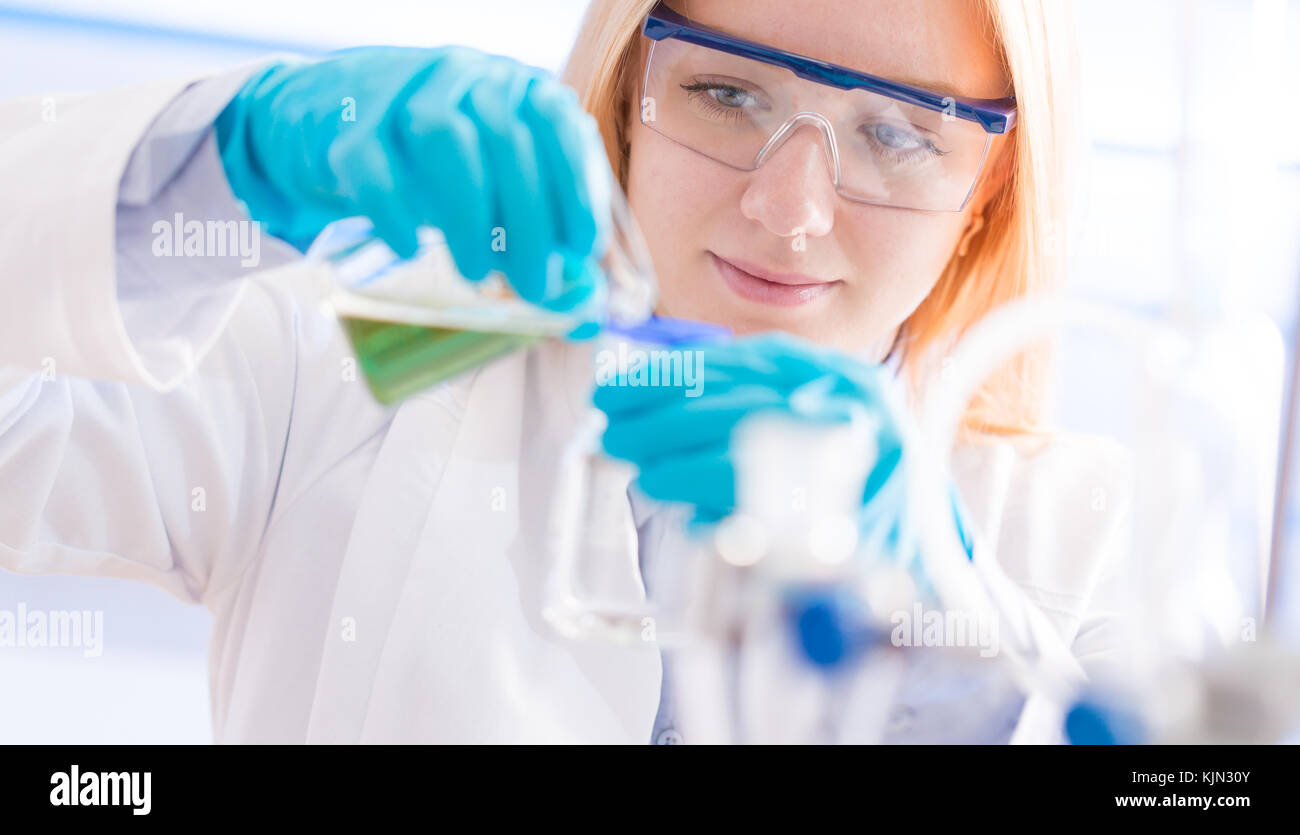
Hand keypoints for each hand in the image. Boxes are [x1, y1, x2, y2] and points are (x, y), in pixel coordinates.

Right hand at [215, 46, 609, 312]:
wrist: (338, 118)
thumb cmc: (438, 163)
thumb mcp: (494, 188)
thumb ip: (542, 241)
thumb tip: (584, 316)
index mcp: (512, 85)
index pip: (556, 122)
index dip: (574, 185)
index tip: (581, 248)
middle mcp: (463, 74)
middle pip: (504, 138)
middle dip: (528, 221)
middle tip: (533, 285)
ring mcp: (401, 90)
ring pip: (441, 136)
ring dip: (468, 212)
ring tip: (479, 273)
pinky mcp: (348, 122)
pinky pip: (370, 161)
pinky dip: (393, 209)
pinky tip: (410, 249)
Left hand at [592, 333, 973, 558]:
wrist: (920, 545)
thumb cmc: (846, 469)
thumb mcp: (811, 409)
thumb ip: (747, 390)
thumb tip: (654, 385)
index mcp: (845, 380)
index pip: (745, 365)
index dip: (672, 376)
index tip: (616, 389)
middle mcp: (858, 422)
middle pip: (739, 411)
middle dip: (662, 422)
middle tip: (613, 432)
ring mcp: (857, 481)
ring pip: (747, 467)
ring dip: (682, 471)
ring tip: (646, 475)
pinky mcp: (846, 542)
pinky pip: (766, 529)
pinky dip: (718, 522)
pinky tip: (689, 518)